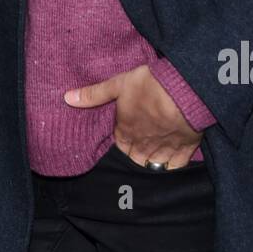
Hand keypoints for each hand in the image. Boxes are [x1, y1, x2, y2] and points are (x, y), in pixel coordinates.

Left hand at [65, 63, 202, 168]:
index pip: (119, 144)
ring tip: (152, 155)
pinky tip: (171, 162)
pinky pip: (175, 166)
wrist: (184, 91)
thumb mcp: (118, 84)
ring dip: (150, 161)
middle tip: (138, 146)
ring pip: (153, 165)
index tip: (124, 135)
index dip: (121, 140)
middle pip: (135, 157)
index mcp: (126, 131)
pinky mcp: (185, 149)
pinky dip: (171, 166)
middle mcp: (143, 145)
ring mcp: (164, 149)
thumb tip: (67, 98)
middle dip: (134, 153)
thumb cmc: (149, 85)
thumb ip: (93, 94)